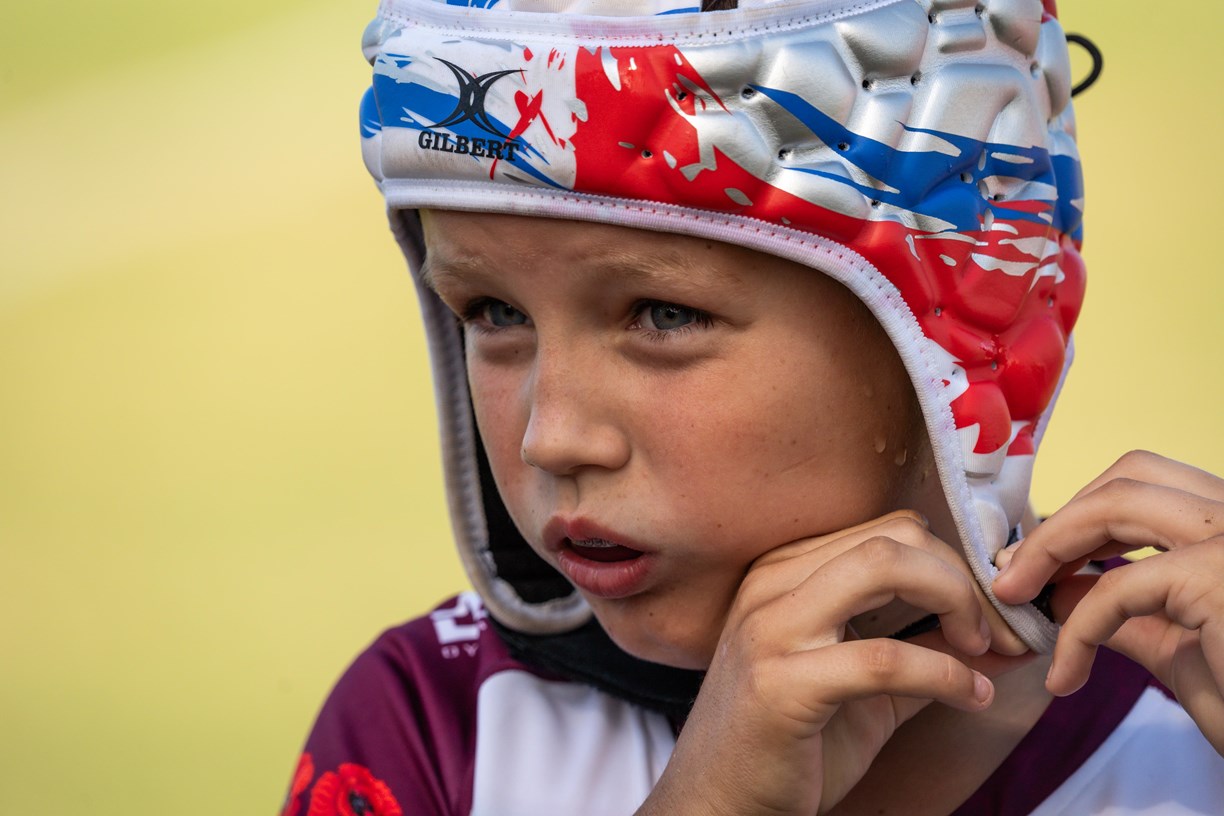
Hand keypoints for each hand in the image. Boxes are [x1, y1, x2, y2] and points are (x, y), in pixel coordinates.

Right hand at [640, 512, 1027, 815]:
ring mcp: (772, 630)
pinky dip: (944, 673)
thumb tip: (1008, 641)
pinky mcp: (783, 683)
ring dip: (955, 604)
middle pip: (892, 538)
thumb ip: (926, 654)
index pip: (887, 531)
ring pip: (883, 568)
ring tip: (980, 650)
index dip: (953, 563)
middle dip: (961, 578)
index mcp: (784, 574)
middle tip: (991, 630)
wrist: (721, 804)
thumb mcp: (865, 690)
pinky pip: (885, 658)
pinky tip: (969, 697)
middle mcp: (772, 586)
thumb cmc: (788, 746)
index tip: (991, 609)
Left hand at [993, 450, 1223, 753]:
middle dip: (1058, 522)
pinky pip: (1116, 587)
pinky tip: (1066, 676)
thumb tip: (1057, 591)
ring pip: (1116, 503)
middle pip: (1129, 476)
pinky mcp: (1220, 578)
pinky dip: (1076, 630)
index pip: (1146, 482)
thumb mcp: (1180, 649)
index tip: (1033, 561)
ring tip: (1014, 597)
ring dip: (1049, 548)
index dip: (1080, 513)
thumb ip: (1125, 613)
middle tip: (1012, 574)